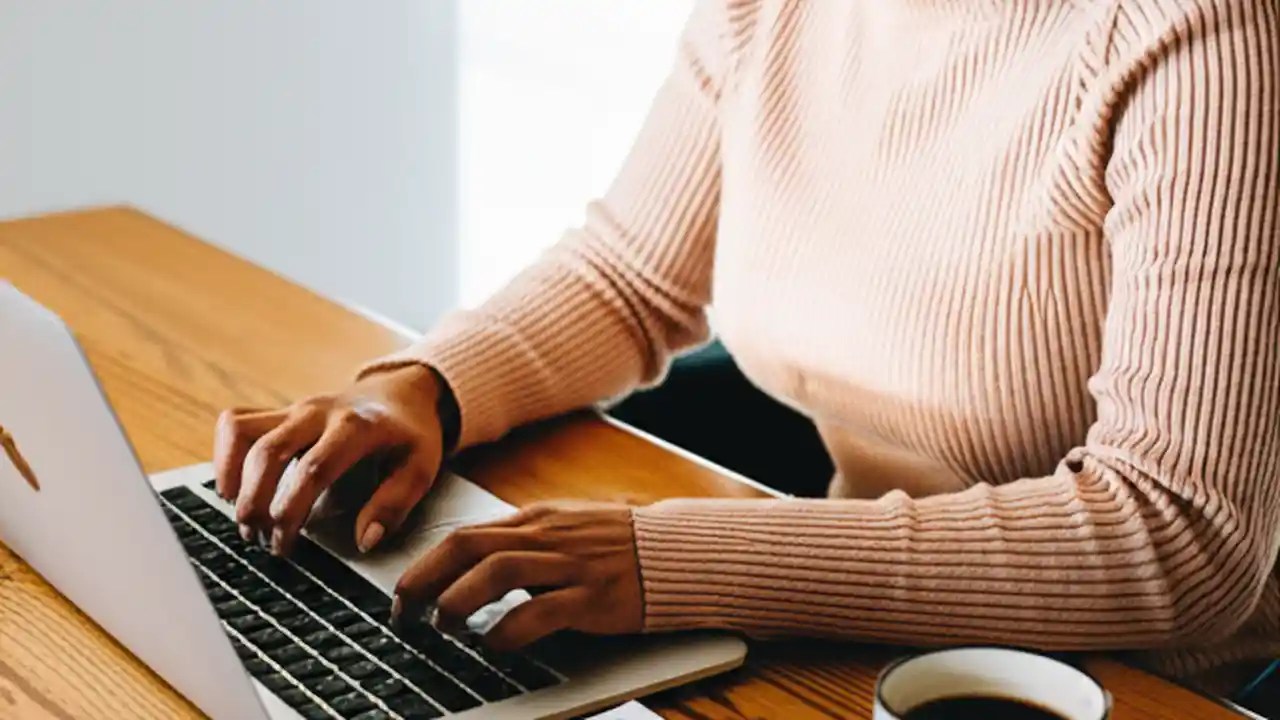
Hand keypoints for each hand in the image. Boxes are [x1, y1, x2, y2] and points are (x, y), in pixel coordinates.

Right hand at [213, 364, 445, 555]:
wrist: (400, 393)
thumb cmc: (410, 435)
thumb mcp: (421, 467)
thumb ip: (395, 503)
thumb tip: (365, 541)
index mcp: (357, 427)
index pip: (313, 469)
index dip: (292, 510)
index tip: (284, 545)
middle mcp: (319, 412)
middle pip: (268, 452)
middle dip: (255, 502)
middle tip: (258, 540)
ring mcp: (294, 409)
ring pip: (243, 431)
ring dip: (232, 478)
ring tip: (243, 519)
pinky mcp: (279, 411)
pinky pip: (236, 422)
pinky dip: (224, 455)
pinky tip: (233, 488)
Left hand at [394, 501, 642, 651]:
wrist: (675, 552)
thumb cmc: (618, 545)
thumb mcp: (564, 530)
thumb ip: (523, 542)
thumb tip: (474, 562)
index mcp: (535, 520)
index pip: (465, 536)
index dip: (425, 565)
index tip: (403, 592)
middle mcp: (546, 536)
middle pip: (468, 548)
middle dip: (426, 580)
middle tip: (404, 611)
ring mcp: (569, 565)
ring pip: (496, 573)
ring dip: (458, 602)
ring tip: (442, 627)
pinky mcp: (591, 596)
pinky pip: (539, 612)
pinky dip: (507, 630)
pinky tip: (493, 644)